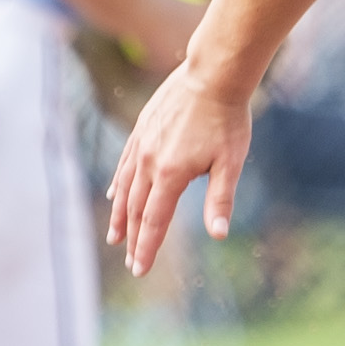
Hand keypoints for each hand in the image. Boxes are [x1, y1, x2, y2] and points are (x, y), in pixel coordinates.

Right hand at [104, 64, 252, 274]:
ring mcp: (142, 144)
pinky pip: (124, 164)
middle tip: (130, 261)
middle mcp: (149, 162)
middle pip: (136, 209)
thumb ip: (220, 200)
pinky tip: (113, 194)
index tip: (140, 269)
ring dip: (120, 215)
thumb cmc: (228, 120)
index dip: (147, 247)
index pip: (154, 221)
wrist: (213, 75)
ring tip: (115, 236)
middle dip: (133, 238)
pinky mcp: (141, 130)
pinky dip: (118, 184)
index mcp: (171, 174)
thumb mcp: (231, 163)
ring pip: (124, 187)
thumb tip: (219, 234)